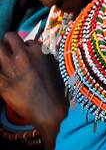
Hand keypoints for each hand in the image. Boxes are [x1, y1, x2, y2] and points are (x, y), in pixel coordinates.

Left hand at [0, 32, 66, 148]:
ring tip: (3, 63)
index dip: (25, 49)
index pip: (26, 41)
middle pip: (9, 37)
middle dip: (8, 44)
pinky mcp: (2, 81)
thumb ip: (44, 59)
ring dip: (0, 54)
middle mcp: (24, 56)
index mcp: (40, 51)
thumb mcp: (56, 70)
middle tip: (9, 54)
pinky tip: (3, 77)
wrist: (49, 112)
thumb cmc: (57, 92)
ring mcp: (11, 67)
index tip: (25, 56)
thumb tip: (37, 54)